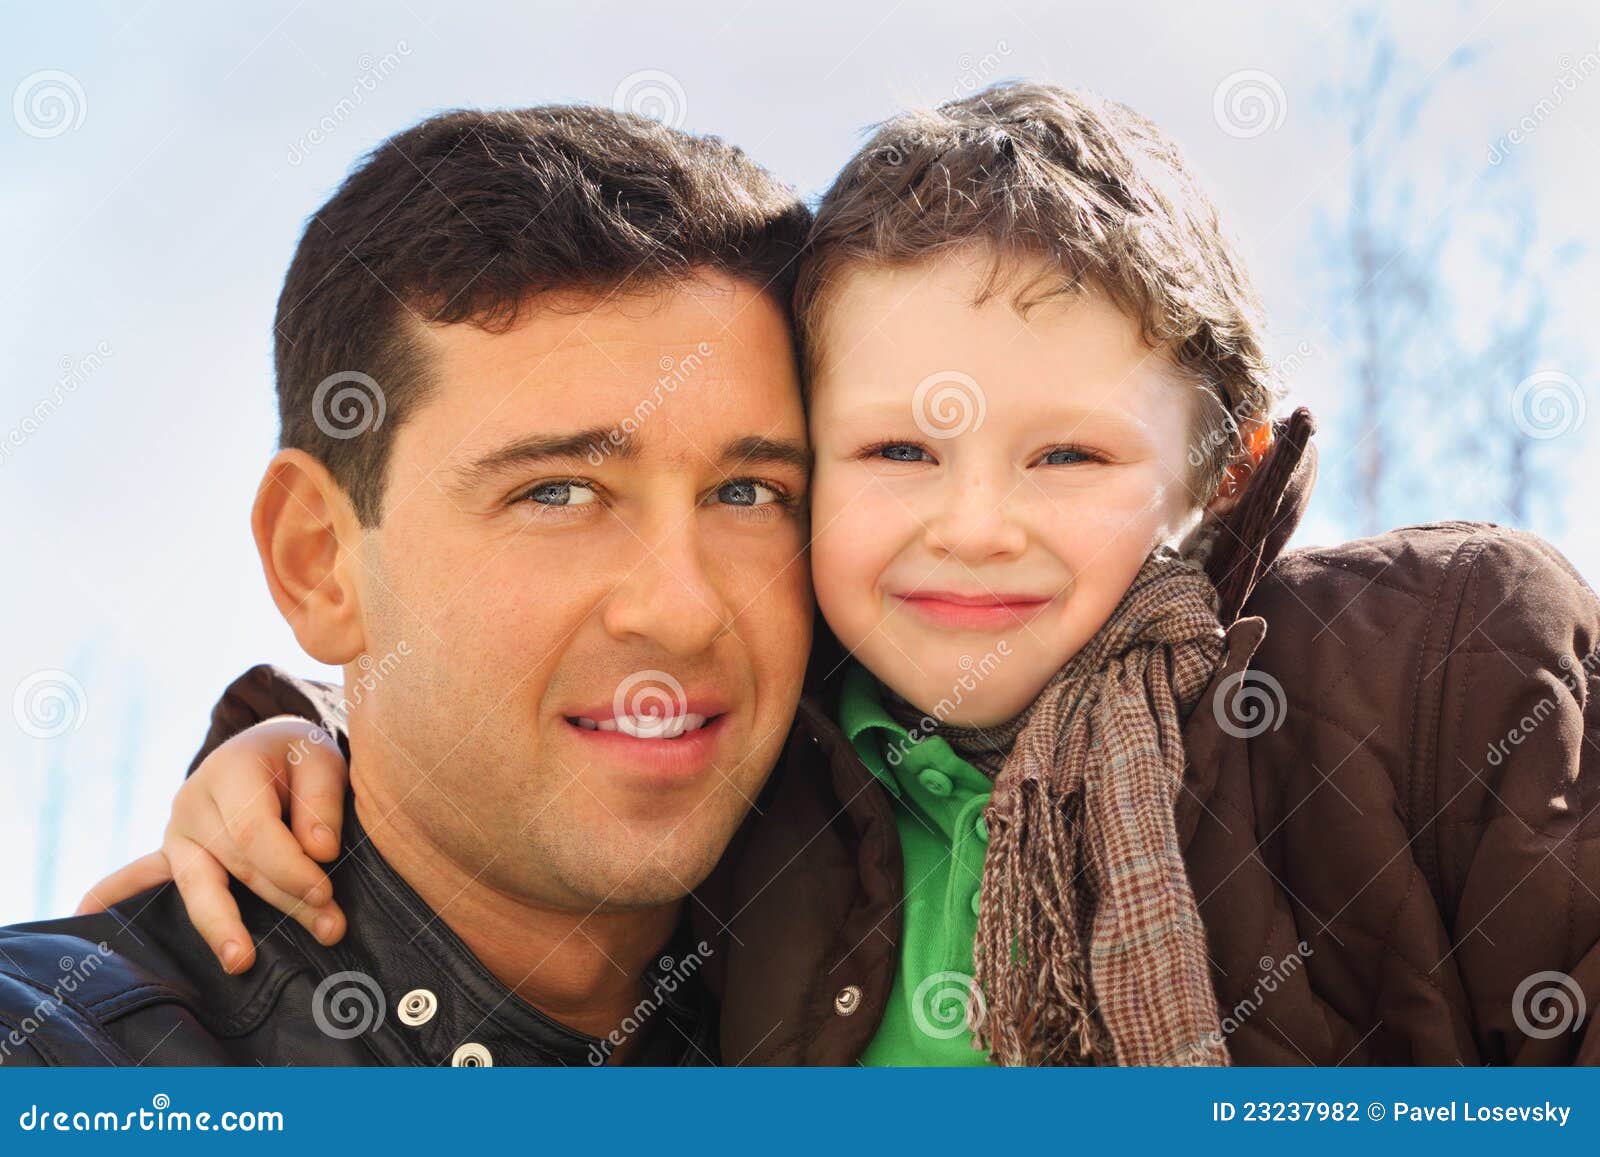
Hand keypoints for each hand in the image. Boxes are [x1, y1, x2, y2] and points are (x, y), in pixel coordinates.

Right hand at [77, 716, 351, 972]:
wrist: (268, 749)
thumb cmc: (298, 760)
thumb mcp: (321, 761)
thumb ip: (322, 804)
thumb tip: (319, 851)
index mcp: (229, 771)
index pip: (254, 831)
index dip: (291, 866)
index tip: (326, 890)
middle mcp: (193, 804)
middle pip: (236, 864)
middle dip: (285, 901)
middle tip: (330, 929)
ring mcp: (176, 833)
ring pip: (200, 886)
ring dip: (222, 926)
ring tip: (240, 961)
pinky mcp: (173, 855)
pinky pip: (138, 876)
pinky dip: (112, 894)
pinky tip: (84, 915)